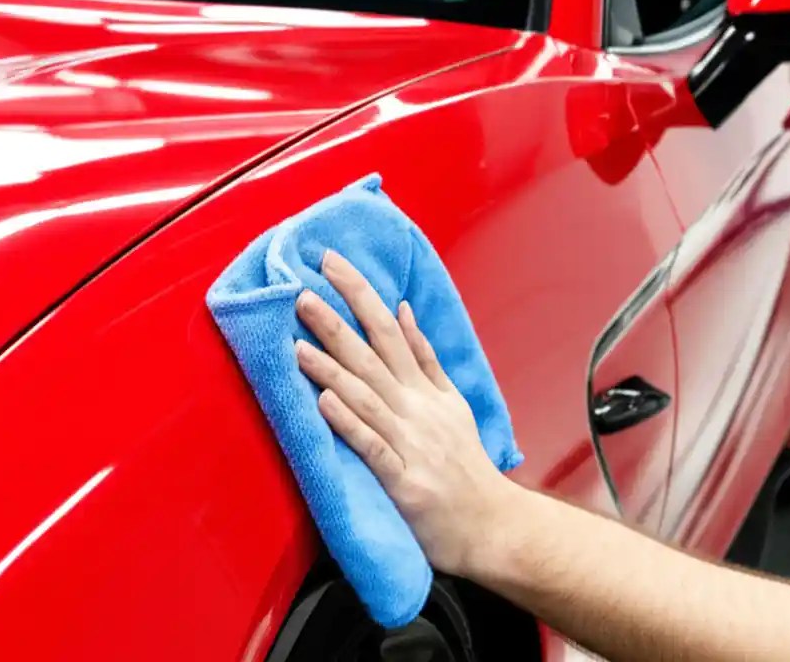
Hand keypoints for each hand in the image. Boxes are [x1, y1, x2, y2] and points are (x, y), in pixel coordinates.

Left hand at [294, 250, 520, 576]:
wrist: (492, 525)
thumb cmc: (464, 467)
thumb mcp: (451, 403)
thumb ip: (424, 358)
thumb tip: (401, 310)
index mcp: (424, 389)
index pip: (387, 328)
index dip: (358, 294)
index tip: (330, 263)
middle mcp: (416, 409)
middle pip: (372, 356)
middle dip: (336, 321)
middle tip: (302, 291)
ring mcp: (411, 443)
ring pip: (366, 397)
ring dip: (331, 369)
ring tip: (297, 343)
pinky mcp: (404, 481)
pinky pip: (373, 447)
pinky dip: (349, 423)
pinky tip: (324, 403)